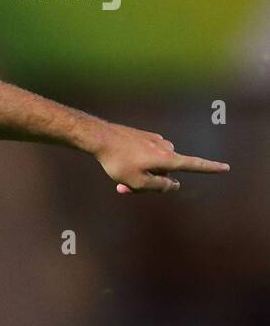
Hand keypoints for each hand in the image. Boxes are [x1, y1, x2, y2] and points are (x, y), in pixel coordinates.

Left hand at [92, 122, 229, 193]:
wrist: (100, 137)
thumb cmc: (118, 161)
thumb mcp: (138, 182)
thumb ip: (160, 186)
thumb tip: (175, 185)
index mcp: (167, 159)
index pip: (194, 165)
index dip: (210, 168)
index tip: (225, 167)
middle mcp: (165, 147)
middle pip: (165, 173)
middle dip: (148, 183)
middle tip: (123, 189)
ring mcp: (154, 141)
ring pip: (153, 165)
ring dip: (140, 173)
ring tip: (119, 175)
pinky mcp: (144, 137)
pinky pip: (145, 156)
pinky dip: (135, 163)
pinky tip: (119, 161)